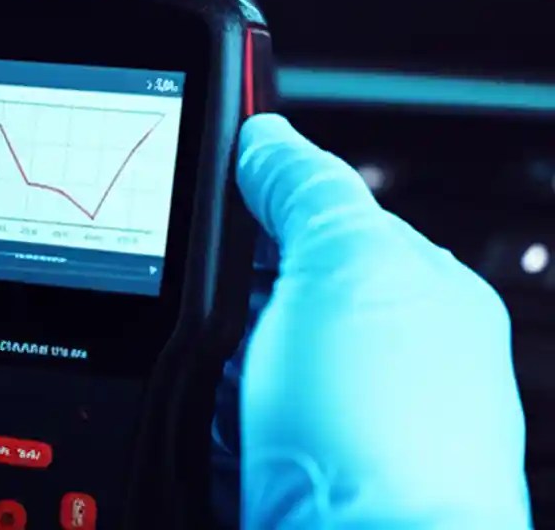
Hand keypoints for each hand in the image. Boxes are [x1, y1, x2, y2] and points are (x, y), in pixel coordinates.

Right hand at [237, 114, 529, 527]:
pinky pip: (214, 430)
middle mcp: (379, 362)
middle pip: (261, 296)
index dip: (258, 203)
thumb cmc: (390, 440)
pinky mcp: (281, 478)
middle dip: (219, 302)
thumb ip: (310, 191)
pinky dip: (198, 432)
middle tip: (216, 317)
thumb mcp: (350, 269)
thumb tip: (266, 135)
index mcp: (415, 296)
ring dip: (202, 372)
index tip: (207, 191)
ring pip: (228, 368)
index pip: (322, 220)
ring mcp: (329, 425)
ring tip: (214, 390)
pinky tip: (211, 440)